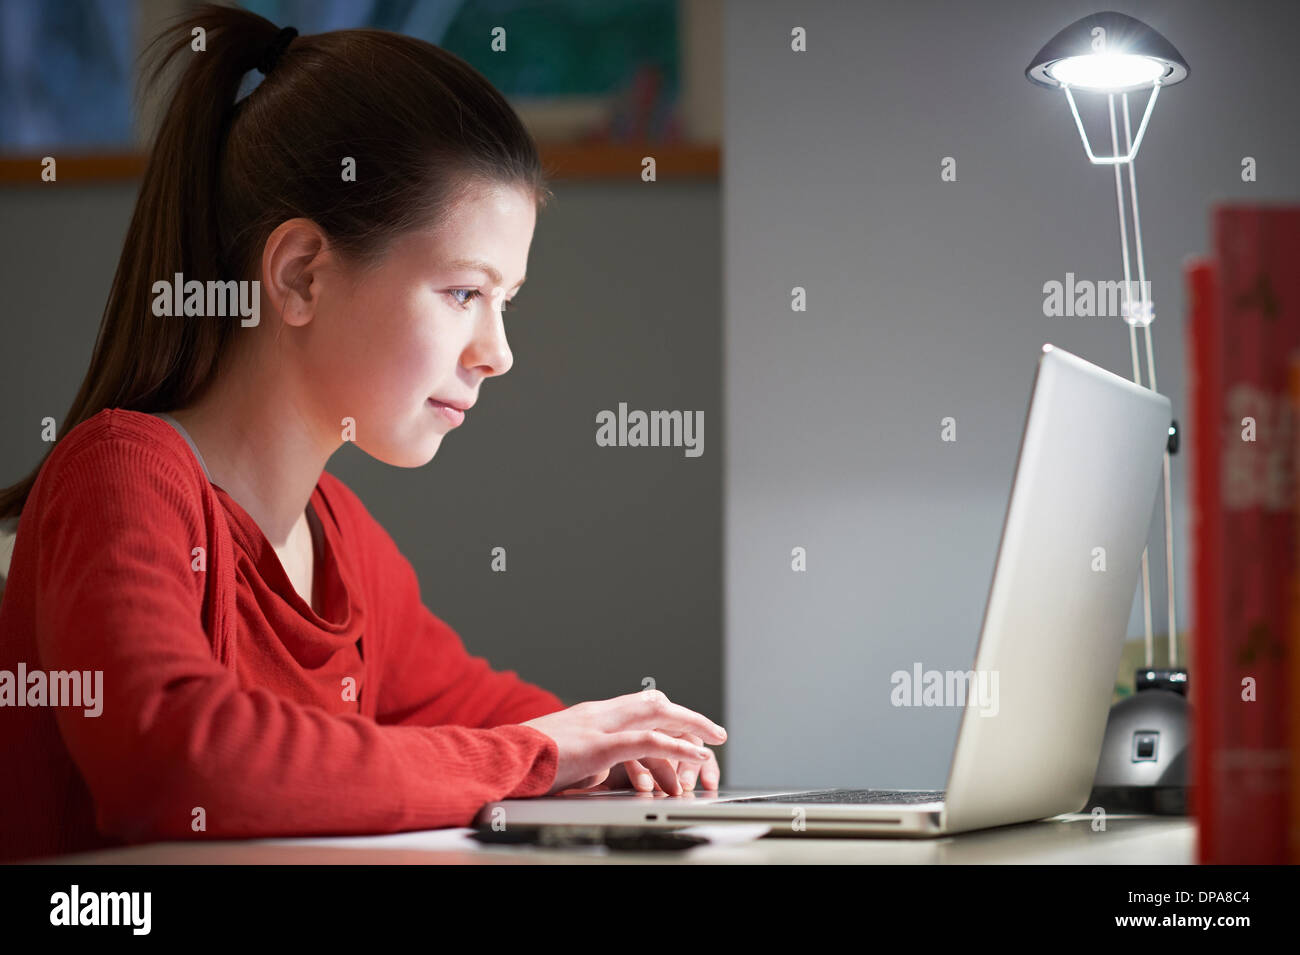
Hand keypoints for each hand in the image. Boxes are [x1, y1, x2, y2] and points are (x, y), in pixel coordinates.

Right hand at [521, 689, 725, 794]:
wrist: (496, 759)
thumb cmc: (520, 763)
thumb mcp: (560, 758)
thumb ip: (585, 761)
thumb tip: (599, 775)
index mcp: (588, 715)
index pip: (637, 704)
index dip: (666, 713)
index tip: (686, 725)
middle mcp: (597, 713)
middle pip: (653, 702)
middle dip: (687, 715)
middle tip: (713, 730)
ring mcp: (598, 726)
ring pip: (658, 715)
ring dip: (692, 726)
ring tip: (715, 740)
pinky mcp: (598, 745)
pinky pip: (647, 741)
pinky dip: (677, 747)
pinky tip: (696, 755)